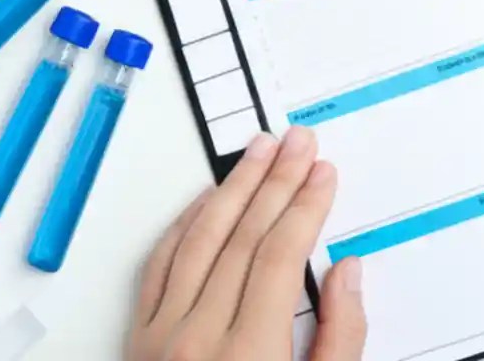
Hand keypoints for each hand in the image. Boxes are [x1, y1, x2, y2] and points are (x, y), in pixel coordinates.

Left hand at [129, 126, 365, 360]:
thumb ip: (340, 338)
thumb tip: (345, 273)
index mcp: (250, 353)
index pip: (282, 256)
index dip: (306, 207)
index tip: (323, 174)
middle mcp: (198, 338)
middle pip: (243, 238)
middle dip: (277, 182)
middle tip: (298, 143)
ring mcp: (161, 337)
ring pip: (198, 242)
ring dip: (233, 188)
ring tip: (259, 152)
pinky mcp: (138, 340)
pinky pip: (158, 267)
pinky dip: (184, 225)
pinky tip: (207, 199)